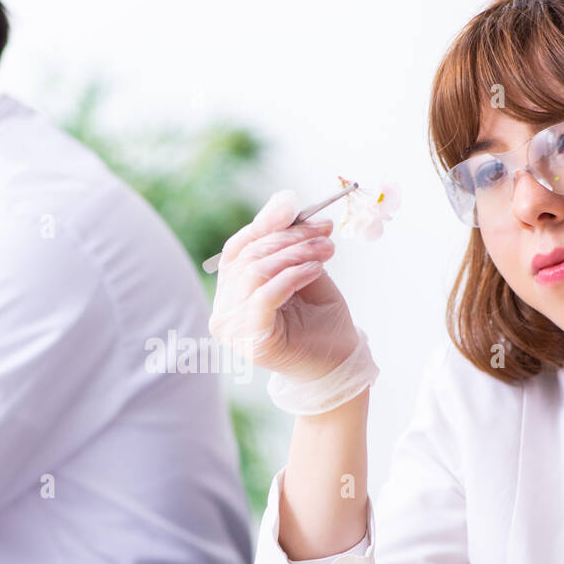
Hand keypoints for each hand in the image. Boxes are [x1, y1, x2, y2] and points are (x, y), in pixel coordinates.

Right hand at [208, 190, 359, 381]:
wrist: (338, 363)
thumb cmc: (319, 319)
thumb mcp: (303, 269)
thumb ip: (288, 242)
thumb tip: (283, 199)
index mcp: (231, 291)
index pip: (238, 248)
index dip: (266, 224)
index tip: (297, 207)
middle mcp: (224, 309)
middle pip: (248, 257)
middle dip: (289, 238)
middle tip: (323, 232)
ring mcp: (233, 327)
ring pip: (256, 273)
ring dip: (294, 255)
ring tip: (325, 251)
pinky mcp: (251, 339)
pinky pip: (265, 296)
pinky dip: (291, 276)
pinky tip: (314, 269)